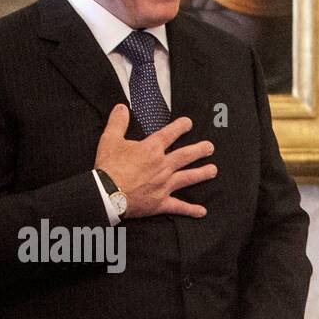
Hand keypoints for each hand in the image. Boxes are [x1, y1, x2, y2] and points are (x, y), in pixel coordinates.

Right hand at [93, 104, 215, 218]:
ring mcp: (164, 185)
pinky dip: (191, 210)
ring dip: (202, 173)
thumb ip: (118, 122)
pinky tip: (202, 211)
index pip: (170, 134)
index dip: (181, 126)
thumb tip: (121, 107)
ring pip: (188, 177)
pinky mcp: (160, 202)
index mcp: (152, 149)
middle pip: (186, 155)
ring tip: (213, 170)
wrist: (106, 194)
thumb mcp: (109, 140)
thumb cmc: (108, 167)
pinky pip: (179, 206)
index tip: (189, 123)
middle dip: (200, 150)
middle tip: (210, 147)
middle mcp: (162, 166)